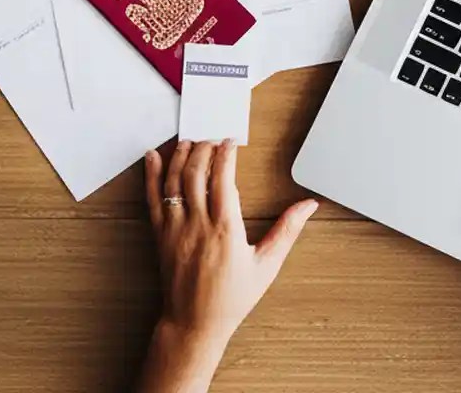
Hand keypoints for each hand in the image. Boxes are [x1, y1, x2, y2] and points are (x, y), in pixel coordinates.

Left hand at [138, 140, 317, 392]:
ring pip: (173, 182)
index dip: (226, 155)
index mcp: (226, 230)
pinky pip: (152, 199)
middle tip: (212, 137)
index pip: (223, 180)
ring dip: (180, 156)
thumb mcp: (267, 264)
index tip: (231, 142)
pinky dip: (151, 175)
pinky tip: (153, 157)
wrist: (194, 322)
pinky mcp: (160, 236)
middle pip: (196, 174)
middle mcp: (197, 226)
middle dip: (204, 149)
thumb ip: (287, 230)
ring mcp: (175, 230)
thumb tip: (309, 205)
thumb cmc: (232, 297)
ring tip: (190, 140)